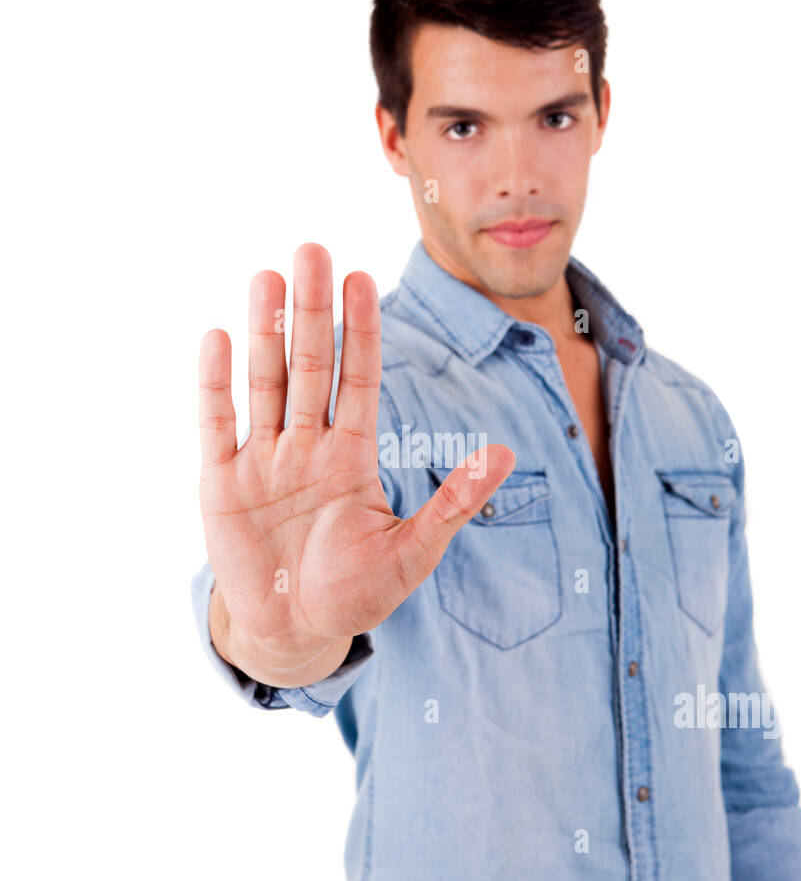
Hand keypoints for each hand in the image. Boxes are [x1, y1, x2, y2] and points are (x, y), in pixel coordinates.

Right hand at [198, 244, 514, 659]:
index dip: (362, 331)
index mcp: (353, 455)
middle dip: (312, 310)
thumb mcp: (411, 553)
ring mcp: (263, 460)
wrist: (293, 631)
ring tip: (268, 276)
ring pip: (266, 383)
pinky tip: (218, 337)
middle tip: (312, 249)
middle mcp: (307, 445)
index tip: (364, 279)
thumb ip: (452, 503)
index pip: (360, 378)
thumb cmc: (353, 593)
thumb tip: (506, 454)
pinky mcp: (222, 484)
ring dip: (265, 332)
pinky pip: (218, 424)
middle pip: (310, 365)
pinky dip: (216, 384)